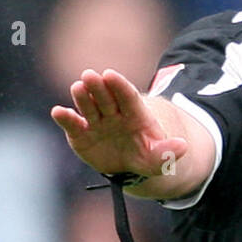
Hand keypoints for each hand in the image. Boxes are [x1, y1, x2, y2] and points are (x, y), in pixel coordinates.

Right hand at [51, 68, 189, 179]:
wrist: (129, 166)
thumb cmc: (146, 156)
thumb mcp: (159, 157)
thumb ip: (168, 152)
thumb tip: (182, 146)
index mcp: (135, 113)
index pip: (127, 96)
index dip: (119, 86)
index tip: (110, 75)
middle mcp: (113, 113)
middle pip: (106, 97)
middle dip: (98, 87)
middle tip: (90, 76)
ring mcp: (96, 122)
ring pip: (89, 106)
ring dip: (82, 97)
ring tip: (77, 88)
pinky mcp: (80, 134)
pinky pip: (72, 125)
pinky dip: (65, 118)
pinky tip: (58, 112)